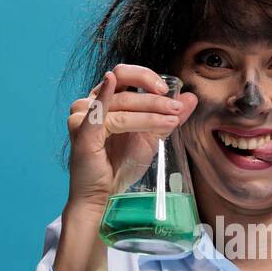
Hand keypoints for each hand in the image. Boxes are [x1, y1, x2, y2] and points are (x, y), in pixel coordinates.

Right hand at [54, 65, 198, 270]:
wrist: (105, 196)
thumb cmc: (121, 165)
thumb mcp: (151, 137)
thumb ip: (168, 117)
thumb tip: (190, 97)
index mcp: (106, 100)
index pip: (125, 74)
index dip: (147, 77)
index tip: (169, 91)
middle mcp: (91, 102)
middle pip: (124, 84)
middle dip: (154, 97)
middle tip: (175, 108)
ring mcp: (83, 116)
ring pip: (121, 104)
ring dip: (148, 112)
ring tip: (170, 121)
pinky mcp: (81, 132)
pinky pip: (96, 112)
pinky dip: (105, 97)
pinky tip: (110, 83)